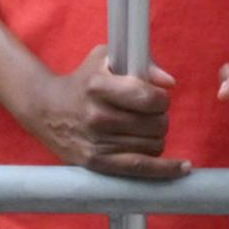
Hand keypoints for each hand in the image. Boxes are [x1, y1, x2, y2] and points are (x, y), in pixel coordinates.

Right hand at [11, 50, 179, 179]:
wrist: (46, 108)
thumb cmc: (83, 79)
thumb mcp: (106, 58)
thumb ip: (142, 63)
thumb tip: (169, 82)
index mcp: (99, 87)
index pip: (149, 98)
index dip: (161, 98)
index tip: (158, 97)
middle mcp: (97, 116)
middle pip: (155, 124)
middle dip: (160, 117)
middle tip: (149, 114)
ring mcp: (97, 142)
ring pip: (153, 145)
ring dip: (157, 137)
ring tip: (143, 129)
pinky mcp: (97, 162)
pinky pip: (140, 169)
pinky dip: (164, 169)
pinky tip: (182, 168)